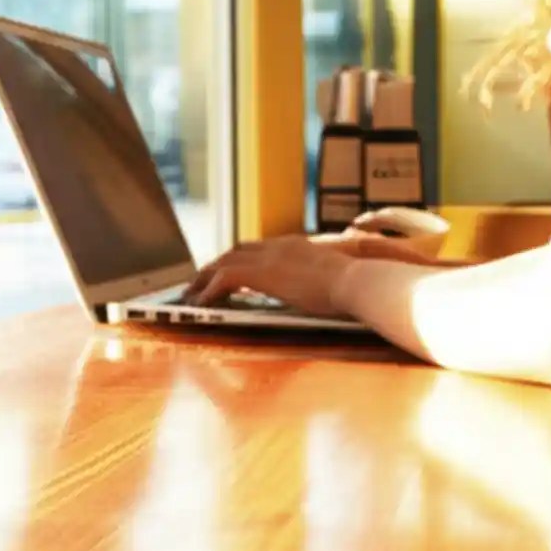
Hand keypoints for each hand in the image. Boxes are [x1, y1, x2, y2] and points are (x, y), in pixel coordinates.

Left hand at [182, 235, 354, 315]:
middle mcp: (279, 246)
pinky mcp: (263, 272)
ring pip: (224, 262)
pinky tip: (201, 304)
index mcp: (295, 246)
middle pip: (236, 250)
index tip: (227, 270)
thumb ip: (319, 282)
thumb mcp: (334, 281)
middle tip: (199, 282)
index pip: (258, 248)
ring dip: (204, 278)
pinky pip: (224, 278)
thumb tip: (319, 294)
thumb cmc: (357, 287)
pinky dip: (209, 290)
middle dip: (215, 266)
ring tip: (191, 295)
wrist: (360, 281)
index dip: (238, 259)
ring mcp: (270, 257)